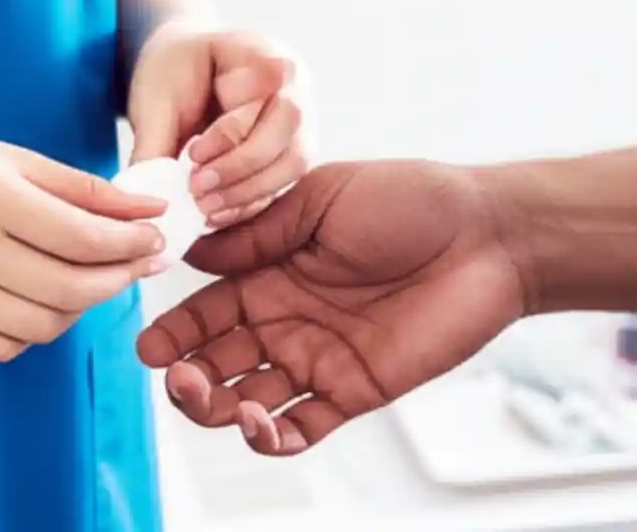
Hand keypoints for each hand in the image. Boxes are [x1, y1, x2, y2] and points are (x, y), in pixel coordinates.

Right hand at [0, 123, 167, 360]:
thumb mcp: (6, 155)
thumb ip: (79, 186)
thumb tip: (146, 208)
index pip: (84, 238)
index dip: (132, 245)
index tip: (154, 240)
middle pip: (71, 289)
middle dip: (118, 279)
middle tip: (135, 264)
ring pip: (42, 326)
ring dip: (80, 309)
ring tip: (87, 281)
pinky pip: (2, 346)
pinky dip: (34, 332)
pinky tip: (40, 302)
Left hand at [127, 23, 311, 228]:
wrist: (183, 71)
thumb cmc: (173, 72)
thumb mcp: (156, 96)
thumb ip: (154, 142)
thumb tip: (147, 192)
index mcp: (263, 54)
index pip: (263, 96)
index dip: (230, 133)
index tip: (192, 155)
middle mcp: (294, 87)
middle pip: (287, 132)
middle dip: (240, 167)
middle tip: (197, 188)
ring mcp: (299, 122)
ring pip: (291, 165)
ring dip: (247, 192)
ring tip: (204, 208)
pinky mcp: (289, 153)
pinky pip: (280, 184)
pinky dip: (248, 203)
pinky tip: (215, 215)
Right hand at [136, 162, 528, 454]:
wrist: (487, 235)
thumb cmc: (409, 200)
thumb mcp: (321, 198)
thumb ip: (257, 232)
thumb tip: (193, 253)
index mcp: (271, 269)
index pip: (207, 309)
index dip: (176, 331)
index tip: (149, 347)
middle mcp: (286, 318)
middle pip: (219, 361)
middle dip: (189, 379)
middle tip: (180, 381)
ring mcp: (318, 357)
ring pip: (250, 399)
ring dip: (221, 410)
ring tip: (218, 404)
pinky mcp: (354, 389)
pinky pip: (303, 426)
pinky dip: (272, 438)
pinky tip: (260, 428)